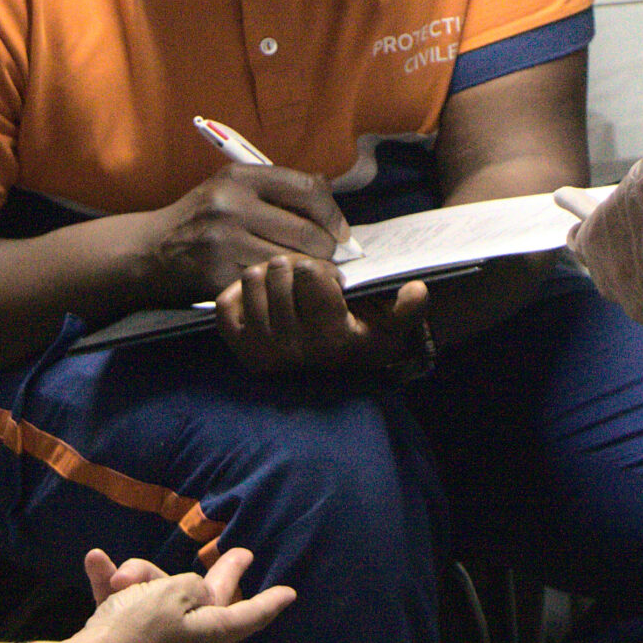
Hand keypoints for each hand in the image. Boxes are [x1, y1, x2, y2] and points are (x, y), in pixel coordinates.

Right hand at [52, 547, 292, 642]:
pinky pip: (117, 603)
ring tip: (120, 580)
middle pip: (207, 599)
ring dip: (137, 577)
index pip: (248, 616)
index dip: (269, 603)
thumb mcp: (175, 596)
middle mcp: (186, 640)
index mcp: (208, 631)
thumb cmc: (138, 632)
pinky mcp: (120, 639)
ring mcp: (154, 642)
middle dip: (223, 574)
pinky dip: (105, 582)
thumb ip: (193, 588)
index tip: (290, 593)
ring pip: (155, 592)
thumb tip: (196, 592)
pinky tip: (95, 560)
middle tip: (242, 553)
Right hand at [148, 167, 347, 300]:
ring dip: (309, 273)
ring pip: (293, 263)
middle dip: (326, 250)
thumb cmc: (201, 217)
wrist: (151, 250)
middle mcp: (231, 205)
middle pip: (307, 232)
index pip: (308, 190)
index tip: (340, 232)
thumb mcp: (230, 187)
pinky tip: (286, 288)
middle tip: (329, 259)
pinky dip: (283, 288)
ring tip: (313, 275)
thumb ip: (275, 187)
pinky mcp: (218, 276)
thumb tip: (327, 189)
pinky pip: (269, 284)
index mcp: (239, 177)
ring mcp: (223, 242)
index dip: (333, 214)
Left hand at [213, 254, 430, 375]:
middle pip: (277, 269)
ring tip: (286, 288)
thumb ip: (408, 309)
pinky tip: (261, 298)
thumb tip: (417, 290)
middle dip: (294, 266)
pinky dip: (239, 293)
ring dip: (268, 275)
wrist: (334, 376)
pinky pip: (225, 303)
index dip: (322, 268)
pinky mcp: (240, 349)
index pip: (308, 272)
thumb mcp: (392, 328)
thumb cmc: (363, 340)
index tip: (332, 283)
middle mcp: (293, 345)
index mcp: (329, 334)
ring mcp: (263, 348)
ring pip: (251, 278)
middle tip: (307, 281)